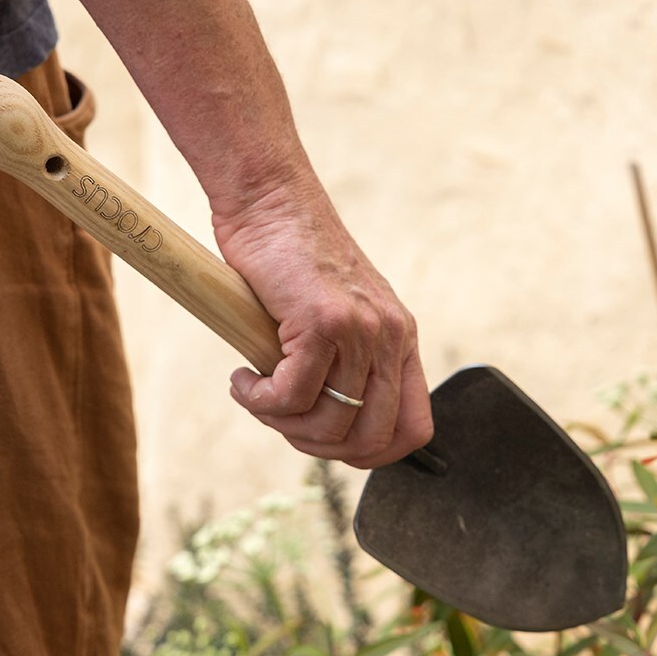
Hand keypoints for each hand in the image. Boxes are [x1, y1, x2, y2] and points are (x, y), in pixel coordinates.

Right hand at [214, 179, 433, 469]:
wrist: (270, 202)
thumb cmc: (290, 261)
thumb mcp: (336, 315)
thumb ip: (345, 364)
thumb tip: (327, 429)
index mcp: (399, 339)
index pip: (414, 428)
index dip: (373, 454)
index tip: (330, 444)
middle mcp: (389, 337)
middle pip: (372, 438)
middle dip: (320, 447)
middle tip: (282, 421)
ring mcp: (360, 330)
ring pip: (330, 423)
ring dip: (282, 424)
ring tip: (257, 395)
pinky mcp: (322, 321)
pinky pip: (291, 396)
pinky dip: (259, 400)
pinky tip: (242, 378)